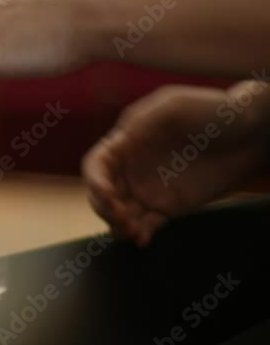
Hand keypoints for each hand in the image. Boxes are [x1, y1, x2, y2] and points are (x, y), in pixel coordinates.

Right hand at [82, 83, 269, 246]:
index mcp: (128, 142)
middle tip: (123, 217)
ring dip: (117, 225)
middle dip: (104, 208)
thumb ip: (142, 121)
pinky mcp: (168, 207)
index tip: (108, 194)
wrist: (251, 135)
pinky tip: (143, 238)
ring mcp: (149, 189)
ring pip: (118, 213)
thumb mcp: (173, 105)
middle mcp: (133, 167)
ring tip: (134, 231)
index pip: (96, 165)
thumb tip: (116, 143)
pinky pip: (144, 225)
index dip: (94, 180)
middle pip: (101, 194)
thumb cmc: (212, 111)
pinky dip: (138, 234)